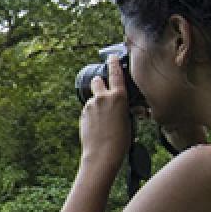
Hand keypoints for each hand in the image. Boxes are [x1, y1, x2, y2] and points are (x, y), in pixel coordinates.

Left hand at [78, 55, 131, 176]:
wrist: (102, 154)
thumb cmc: (120, 140)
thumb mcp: (128, 119)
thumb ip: (121, 106)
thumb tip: (117, 104)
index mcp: (118, 97)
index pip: (115, 74)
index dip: (113, 63)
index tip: (111, 57)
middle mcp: (102, 97)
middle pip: (97, 80)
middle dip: (99, 83)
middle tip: (104, 93)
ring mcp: (90, 106)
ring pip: (93, 99)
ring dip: (96, 104)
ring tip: (103, 121)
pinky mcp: (82, 114)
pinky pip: (88, 110)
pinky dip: (92, 114)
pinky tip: (97, 127)